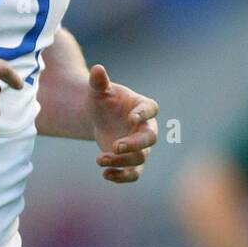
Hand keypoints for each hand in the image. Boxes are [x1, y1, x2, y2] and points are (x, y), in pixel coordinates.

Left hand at [87, 63, 158, 182]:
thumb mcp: (98, 90)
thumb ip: (99, 82)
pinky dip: (121, 177)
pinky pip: (133, 174)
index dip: (143, 114)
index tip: (132, 117)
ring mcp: (141, 147)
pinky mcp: (131, 162)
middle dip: (134, 144)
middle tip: (116, 146)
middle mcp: (147, 128)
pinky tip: (105, 174)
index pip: (150, 109)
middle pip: (150, 139)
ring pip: (140, 159)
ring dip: (121, 161)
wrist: (99, 117)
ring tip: (99, 159)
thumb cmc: (104, 100)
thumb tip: (97, 69)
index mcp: (143, 107)